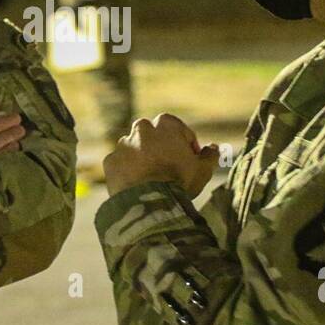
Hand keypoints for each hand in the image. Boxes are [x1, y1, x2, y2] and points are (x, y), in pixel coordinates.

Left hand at [103, 113, 219, 197]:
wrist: (150, 201)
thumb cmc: (180, 181)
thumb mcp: (203, 169)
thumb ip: (211, 155)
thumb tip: (214, 148)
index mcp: (166, 123)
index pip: (179, 130)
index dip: (186, 146)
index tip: (190, 161)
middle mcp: (142, 128)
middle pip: (154, 137)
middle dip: (161, 149)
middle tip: (169, 170)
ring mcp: (123, 144)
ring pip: (135, 149)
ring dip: (142, 160)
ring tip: (152, 181)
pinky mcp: (111, 160)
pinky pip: (121, 164)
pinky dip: (127, 172)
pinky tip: (137, 187)